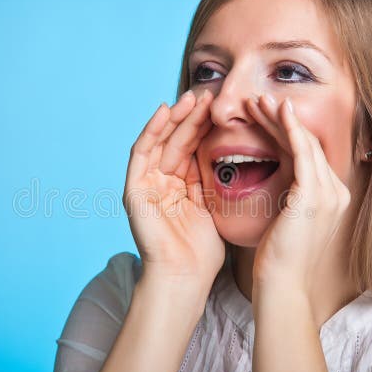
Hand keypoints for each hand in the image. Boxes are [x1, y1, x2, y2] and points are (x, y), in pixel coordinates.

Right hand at [123, 89, 224, 297]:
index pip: (194, 149)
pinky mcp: (133, 188)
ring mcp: (145, 185)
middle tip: (211, 94)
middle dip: (194, 117)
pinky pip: (140, 152)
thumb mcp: (214, 208)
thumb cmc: (203, 253)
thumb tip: (238, 158)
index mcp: (180, 187)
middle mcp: (161, 183)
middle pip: (178, 141)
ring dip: (176, 117)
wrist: (184, 278)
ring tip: (194, 96)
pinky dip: (152, 130)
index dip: (208, 127)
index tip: (228, 108)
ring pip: (161, 141)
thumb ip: (215, 182)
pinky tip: (166, 111)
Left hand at [243, 93, 351, 300]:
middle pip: (307, 144)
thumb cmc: (277, 260)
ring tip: (258, 101)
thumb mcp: (284, 221)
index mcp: (329, 198)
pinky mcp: (315, 195)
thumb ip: (286, 197)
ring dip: (281, 118)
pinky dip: (290, 129)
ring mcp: (329, 192)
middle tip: (259, 100)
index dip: (285, 132)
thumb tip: (273, 180)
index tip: (263, 115)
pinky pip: (303, 152)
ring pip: (304, 143)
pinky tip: (277, 111)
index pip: (306, 155)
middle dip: (281, 120)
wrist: (282, 286)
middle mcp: (335, 191)